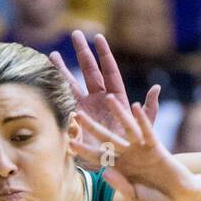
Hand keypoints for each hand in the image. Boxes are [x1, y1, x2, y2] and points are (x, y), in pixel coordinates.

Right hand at [49, 32, 160, 169]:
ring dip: (62, 70)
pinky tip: (44, 82)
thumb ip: (149, 111)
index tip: (98, 37)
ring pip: (72, 84)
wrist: (116, 167)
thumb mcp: (145, 129)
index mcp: (116, 99)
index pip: (109, 71)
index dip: (103, 55)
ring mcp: (85, 108)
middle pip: (89, 72)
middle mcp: (99, 100)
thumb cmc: (133, 149)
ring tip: (52, 54)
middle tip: (75, 33)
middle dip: (82, 53)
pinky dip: (55, 92)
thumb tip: (156, 88)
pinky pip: (64, 103)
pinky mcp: (75, 120)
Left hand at [77, 96, 200, 200]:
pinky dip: (142, 120)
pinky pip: (148, 132)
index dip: (83, 151)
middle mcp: (128, 156)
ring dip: (119, 114)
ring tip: (109, 98)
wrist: (181, 200)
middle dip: (92, 127)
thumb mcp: (135, 197)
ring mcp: (141, 150)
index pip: (97, 158)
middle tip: (77, 114)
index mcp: (119, 168)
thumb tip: (105, 171)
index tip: (68, 143)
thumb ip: (120, 186)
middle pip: (107, 139)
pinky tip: (135, 107)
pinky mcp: (156, 148)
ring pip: (127, 129)